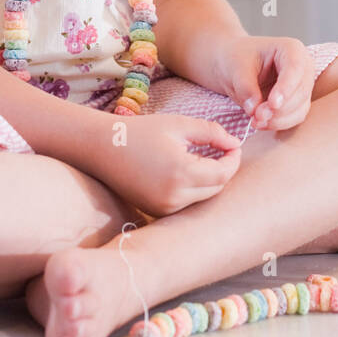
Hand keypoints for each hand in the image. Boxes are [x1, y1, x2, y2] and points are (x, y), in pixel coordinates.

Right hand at [99, 112, 243, 217]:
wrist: (102, 147)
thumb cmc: (140, 132)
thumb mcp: (179, 125)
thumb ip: (212, 132)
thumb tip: (235, 143)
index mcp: (182, 173)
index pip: (223, 174)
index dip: (233, 159)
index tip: (234, 146)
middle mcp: (175, 197)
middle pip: (216, 188)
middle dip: (223, 170)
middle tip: (223, 150)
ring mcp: (164, 208)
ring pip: (202, 197)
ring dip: (209, 180)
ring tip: (205, 158)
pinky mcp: (156, 211)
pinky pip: (186, 203)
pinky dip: (192, 189)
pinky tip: (186, 171)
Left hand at [218, 35, 316, 132]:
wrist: (234, 65)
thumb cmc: (237, 59)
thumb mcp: (236, 68)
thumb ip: (247, 88)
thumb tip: (254, 109)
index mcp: (291, 49)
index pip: (295, 68)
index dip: (286, 88)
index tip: (272, 104)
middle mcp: (303, 67)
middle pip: (300, 91)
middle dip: (280, 109)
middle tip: (257, 116)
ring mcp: (302, 86)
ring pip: (300, 108)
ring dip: (279, 119)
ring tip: (255, 121)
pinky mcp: (297, 103)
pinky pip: (294, 118)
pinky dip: (278, 124)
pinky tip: (260, 123)